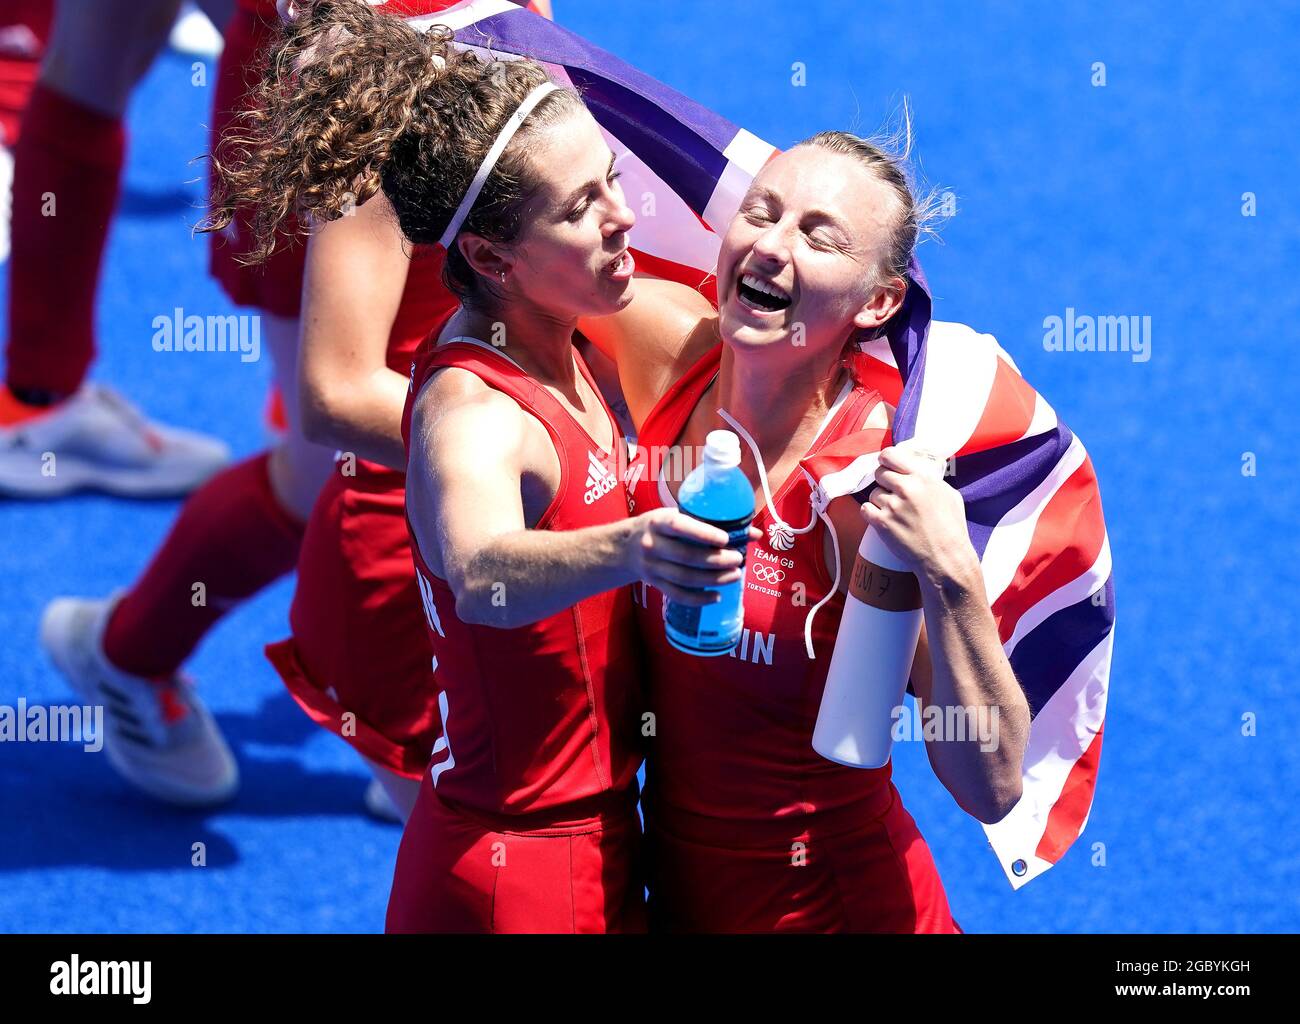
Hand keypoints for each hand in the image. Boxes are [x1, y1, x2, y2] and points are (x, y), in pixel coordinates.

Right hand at [625, 509, 761, 605]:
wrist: (625, 547)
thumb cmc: (661, 528)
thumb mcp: (677, 515)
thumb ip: (710, 523)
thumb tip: (754, 533)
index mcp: (659, 522)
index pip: (679, 526)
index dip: (702, 534)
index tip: (725, 539)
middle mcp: (652, 544)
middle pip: (686, 556)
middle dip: (715, 560)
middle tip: (738, 559)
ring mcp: (651, 567)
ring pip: (684, 578)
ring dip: (712, 579)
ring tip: (734, 576)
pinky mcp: (654, 584)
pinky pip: (677, 594)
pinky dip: (698, 598)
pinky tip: (716, 597)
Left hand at [861, 445, 975, 584]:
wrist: (945, 558)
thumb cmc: (952, 528)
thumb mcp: (949, 494)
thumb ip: (930, 480)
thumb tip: (915, 471)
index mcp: (923, 478)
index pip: (891, 456)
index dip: (885, 460)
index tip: (885, 464)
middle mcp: (906, 489)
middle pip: (880, 474)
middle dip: (885, 482)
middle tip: (893, 493)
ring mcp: (892, 506)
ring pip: (873, 493)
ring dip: (880, 501)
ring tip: (895, 512)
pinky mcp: (882, 523)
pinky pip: (865, 509)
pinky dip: (871, 513)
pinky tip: (882, 519)